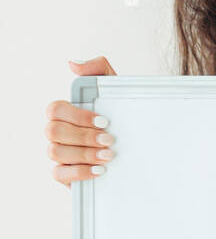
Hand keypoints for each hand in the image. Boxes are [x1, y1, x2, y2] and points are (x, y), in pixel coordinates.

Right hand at [46, 57, 116, 186]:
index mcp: (67, 111)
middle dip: (83, 136)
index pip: (55, 110)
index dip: (78, 116)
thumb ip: (98, 69)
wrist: (138, 145)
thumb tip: (73, 64)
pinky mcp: (64, 173)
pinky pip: (58, 174)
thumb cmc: (121, 114)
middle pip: (53, 131)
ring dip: (84, 154)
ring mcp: (59, 152)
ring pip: (55, 152)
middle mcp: (58, 131)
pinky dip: (79, 172)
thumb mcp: (115, 89)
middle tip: (110, 140)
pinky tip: (99, 170)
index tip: (105, 121)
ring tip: (109, 155)